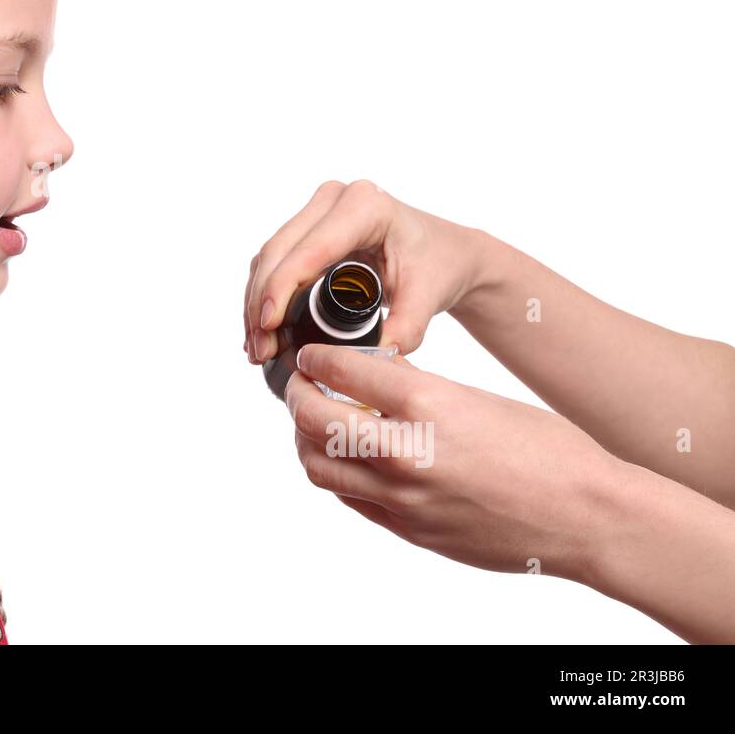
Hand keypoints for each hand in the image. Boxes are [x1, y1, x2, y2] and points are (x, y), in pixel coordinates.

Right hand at [244, 179, 489, 363]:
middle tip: (260, 349)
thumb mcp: (428, 297)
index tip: (268, 328)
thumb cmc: (438, 267)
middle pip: (279, 250)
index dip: (280, 289)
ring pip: (269, 255)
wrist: (445, 252)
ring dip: (256, 301)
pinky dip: (264, 293)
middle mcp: (335, 198)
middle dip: (261, 303)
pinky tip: (260, 328)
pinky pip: (275, 259)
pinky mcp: (308, 225)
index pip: (309, 250)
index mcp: (365, 207)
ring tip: (258, 348)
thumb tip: (371, 359)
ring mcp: (318, 209)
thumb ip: (406, 328)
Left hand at [285, 343, 622, 580]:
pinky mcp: (409, 531)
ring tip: (316, 422)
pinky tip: (347, 458)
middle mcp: (406, 454)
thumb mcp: (476, 398)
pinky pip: (349, 499)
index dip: (316, 357)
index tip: (312, 354)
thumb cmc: (547, 452)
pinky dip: (336, 473)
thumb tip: (369, 374)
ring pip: (318, 466)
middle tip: (300, 384)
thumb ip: (415, 389)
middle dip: (297, 395)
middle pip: (312, 420)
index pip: (341, 370)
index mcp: (428, 406)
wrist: (588, 517)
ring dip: (306, 439)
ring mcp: (403, 500)